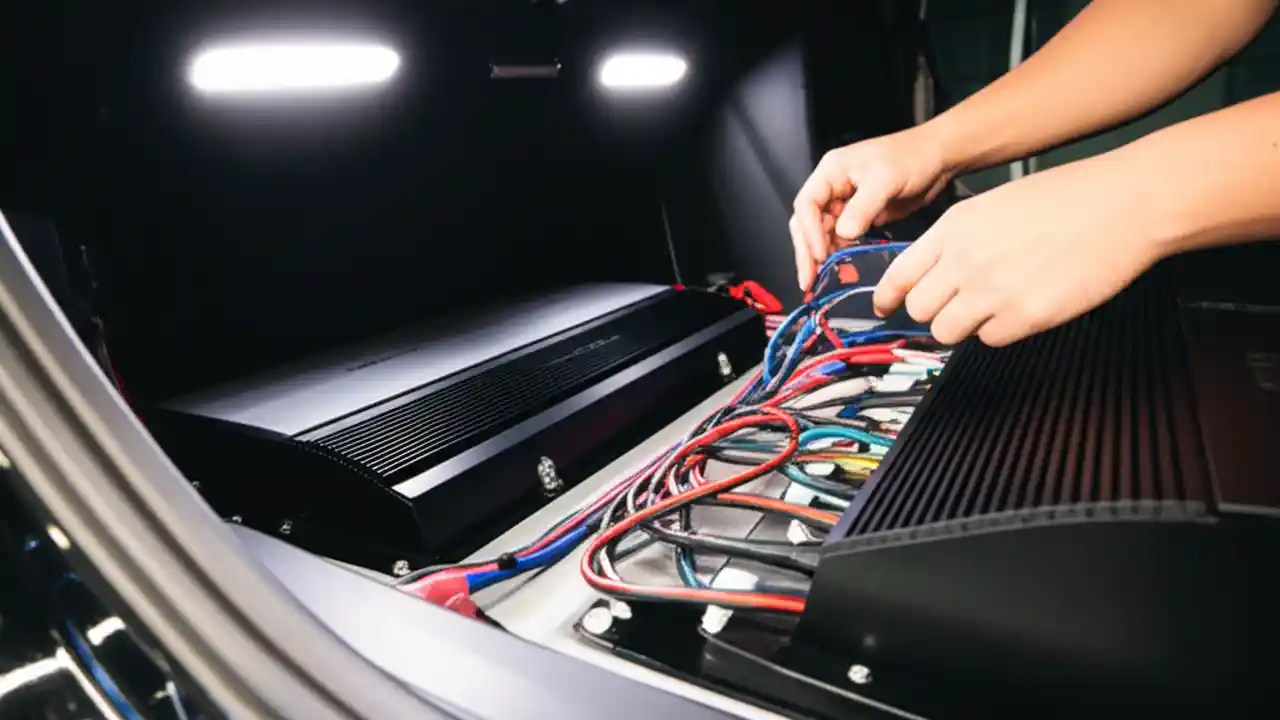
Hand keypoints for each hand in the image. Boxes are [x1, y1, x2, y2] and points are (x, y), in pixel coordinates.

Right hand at [790, 126, 952, 289]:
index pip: (807, 205)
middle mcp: (832, 187)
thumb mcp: (886, 180)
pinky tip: (838, 271)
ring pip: (822, 233)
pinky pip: (840, 237)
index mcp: (831, 171)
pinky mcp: (859, 215)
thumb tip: (843, 234)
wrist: (937, 157)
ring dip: (820, 256)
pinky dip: (838, 253)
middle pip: (807, 222)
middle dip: (807, 251)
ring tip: (818, 282)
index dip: (809, 232)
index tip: (820, 256)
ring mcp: (844, 202)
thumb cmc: (911, 158)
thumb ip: (863, 207)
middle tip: (808, 281)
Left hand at [871, 155, 1164, 346]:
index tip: (884, 309)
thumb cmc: (1068, 199)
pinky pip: (989, 340)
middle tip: (954, 307)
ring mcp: (993, 290)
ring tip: (992, 307)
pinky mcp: (1025, 316)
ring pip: (946, 331)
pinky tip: (1023, 306)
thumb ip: (958, 240)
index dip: (887, 298)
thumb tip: (935, 272)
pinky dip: (1001, 331)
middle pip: (918, 309)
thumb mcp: (995, 205)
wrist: (1123, 203)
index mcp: (955, 228)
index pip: (899, 274)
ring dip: (964, 326)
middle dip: (932, 312)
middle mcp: (965, 259)